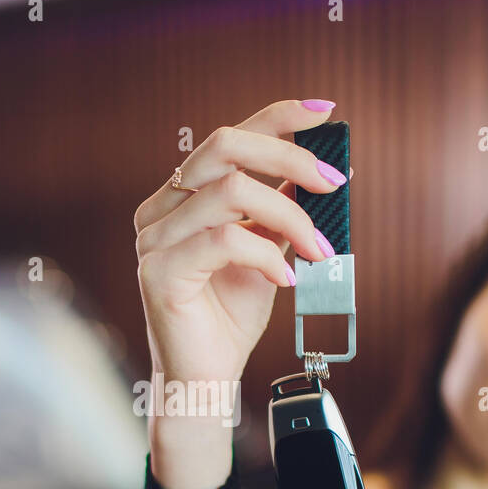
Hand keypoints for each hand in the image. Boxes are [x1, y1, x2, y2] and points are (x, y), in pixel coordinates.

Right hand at [133, 98, 351, 387]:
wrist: (207, 377)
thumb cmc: (231, 315)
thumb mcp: (267, 249)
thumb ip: (281, 209)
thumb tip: (323, 170)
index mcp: (181, 196)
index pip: (228, 137)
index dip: (277, 117)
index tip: (324, 111)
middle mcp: (160, 209)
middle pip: (224, 146)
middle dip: (289, 158)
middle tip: (333, 183)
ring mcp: (153, 239)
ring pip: (230, 192)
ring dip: (291, 217)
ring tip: (320, 249)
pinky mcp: (158, 272)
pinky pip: (224, 240)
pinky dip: (267, 256)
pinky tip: (286, 279)